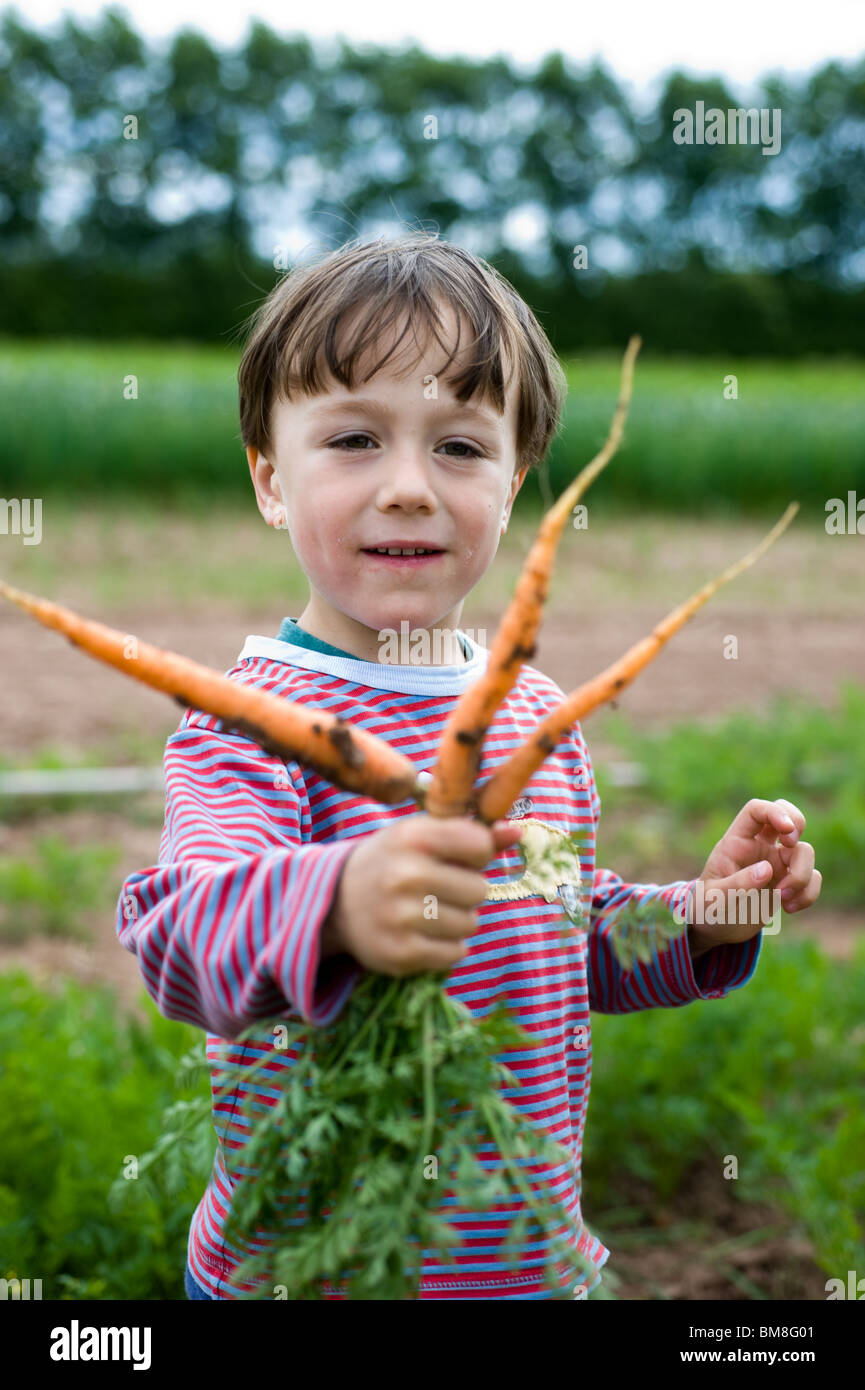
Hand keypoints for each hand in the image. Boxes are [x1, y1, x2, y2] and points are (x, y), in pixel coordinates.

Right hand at [322, 814, 523, 976]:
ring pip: (470, 923)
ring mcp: (401, 917)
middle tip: (439, 889)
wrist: (334, 902)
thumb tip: (516, 832)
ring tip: (428, 911)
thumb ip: (470, 834)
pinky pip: (456, 952)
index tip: (457, 858)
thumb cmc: (391, 861)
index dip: (476, 854)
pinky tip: (424, 933)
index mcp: (412, 837)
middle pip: (479, 889)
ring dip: (457, 920)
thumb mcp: (422, 836)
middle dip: (466, 891)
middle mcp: (405, 875)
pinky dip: (447, 946)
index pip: (479, 845)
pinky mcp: (401, 953)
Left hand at [686, 798, 821, 953]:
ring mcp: (777, 863)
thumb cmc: (708, 909)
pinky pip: (813, 878)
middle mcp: (759, 847)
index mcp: (736, 843)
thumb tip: (767, 869)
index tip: (787, 830)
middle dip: (796, 824)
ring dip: (801, 875)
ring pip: (804, 851)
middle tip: (790, 846)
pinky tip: (788, 908)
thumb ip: (738, 884)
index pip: (756, 811)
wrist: (716, 929)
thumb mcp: (716, 900)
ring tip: (782, 899)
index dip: (774, 812)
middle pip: (787, 814)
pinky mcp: (789, 882)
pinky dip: (808, 893)